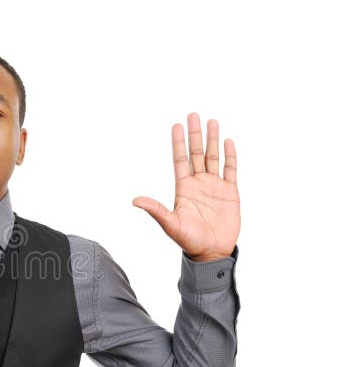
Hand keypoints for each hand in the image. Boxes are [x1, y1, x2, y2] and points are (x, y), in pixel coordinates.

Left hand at [132, 113, 239, 261]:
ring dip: (212, 140)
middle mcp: (198, 183)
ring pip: (213, 157)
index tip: (176, 125)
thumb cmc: (189, 240)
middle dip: (195, 134)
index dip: (178, 142)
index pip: (180, 159)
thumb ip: (155, 210)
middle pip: (196, 153)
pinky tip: (227, 142)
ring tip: (212, 121)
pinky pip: (231, 170)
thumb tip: (134, 201)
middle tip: (193, 114)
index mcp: (184, 188)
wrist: (211, 252)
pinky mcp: (230, 193)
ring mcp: (214, 186)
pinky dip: (230, 156)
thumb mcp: (170, 224)